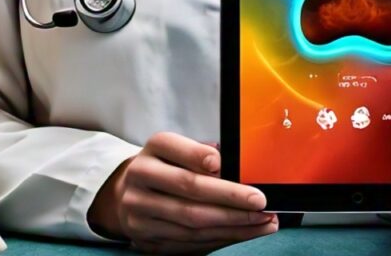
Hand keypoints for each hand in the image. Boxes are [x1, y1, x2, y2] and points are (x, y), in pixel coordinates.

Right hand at [87, 132, 277, 253]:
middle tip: (259, 201)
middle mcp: (140, 177)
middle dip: (229, 197)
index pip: (173, 147)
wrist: (128, 196)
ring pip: (191, 221)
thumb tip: (240, 168)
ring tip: (262, 221)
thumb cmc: (166, 168)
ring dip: (232, 224)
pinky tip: (242, 233)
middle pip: (187, 188)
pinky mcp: (146, 238)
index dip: (196, 154)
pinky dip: (220, 238)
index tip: (221, 162)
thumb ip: (202, 155)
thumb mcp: (178, 152)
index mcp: (153, 148)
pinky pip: (189, 242)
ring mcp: (140, 210)